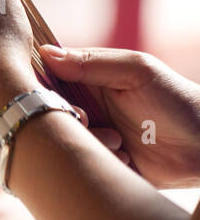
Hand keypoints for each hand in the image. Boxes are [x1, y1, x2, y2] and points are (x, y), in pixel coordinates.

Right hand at [39, 46, 199, 187]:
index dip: (42, 89)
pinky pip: (83, 166)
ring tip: (118, 143)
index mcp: (87, 79)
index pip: (45, 78)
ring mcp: (94, 135)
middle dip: (65, 119)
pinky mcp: (105, 163)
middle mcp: (85, 106)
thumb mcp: (137, 71)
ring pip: (64, 142)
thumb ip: (92, 61)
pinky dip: (100, 163)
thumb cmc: (178, 100)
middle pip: (48, 113)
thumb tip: (46, 53)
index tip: (57, 97)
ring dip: (88, 143)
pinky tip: (124, 160)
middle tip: (88, 120)